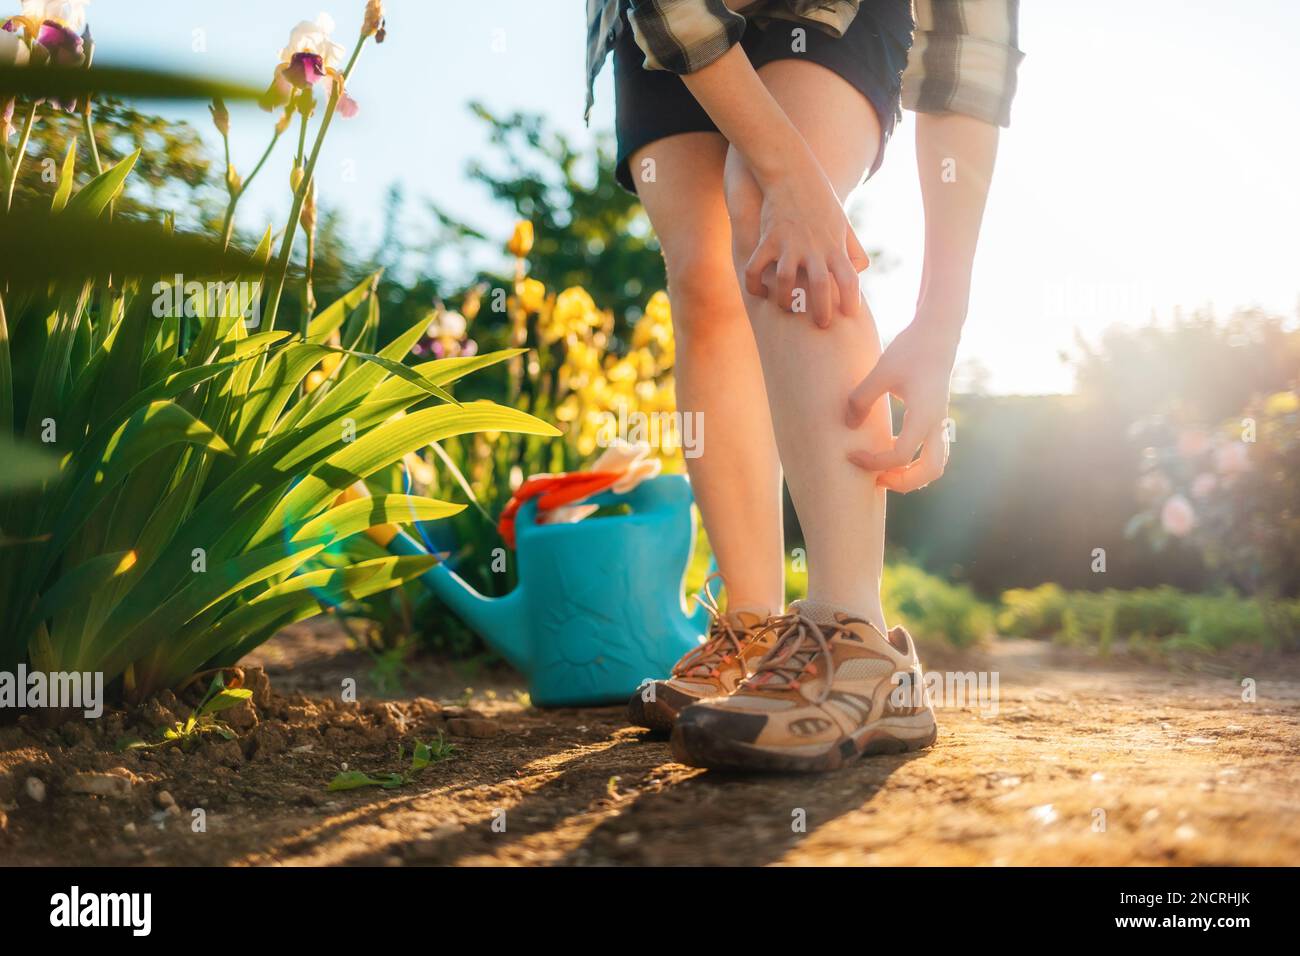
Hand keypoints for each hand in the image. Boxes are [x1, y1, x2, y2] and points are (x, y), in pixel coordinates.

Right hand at [743, 158, 869, 327]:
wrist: (792, 172)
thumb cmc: (820, 200)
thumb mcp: (843, 222)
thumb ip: (853, 248)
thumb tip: (859, 271)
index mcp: (835, 246)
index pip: (850, 278)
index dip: (852, 300)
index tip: (850, 314)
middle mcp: (814, 247)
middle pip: (820, 287)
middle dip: (821, 311)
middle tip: (822, 325)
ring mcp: (789, 244)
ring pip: (786, 282)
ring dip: (785, 301)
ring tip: (787, 308)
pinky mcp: (767, 239)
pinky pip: (756, 269)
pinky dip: (754, 285)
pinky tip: (759, 292)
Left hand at [844, 306, 961, 491]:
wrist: (938, 332)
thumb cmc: (910, 349)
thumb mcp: (881, 371)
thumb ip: (862, 399)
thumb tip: (848, 425)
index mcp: (924, 415)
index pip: (900, 455)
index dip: (874, 462)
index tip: (851, 454)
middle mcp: (937, 423)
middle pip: (930, 471)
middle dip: (903, 482)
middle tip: (876, 478)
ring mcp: (940, 421)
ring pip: (936, 464)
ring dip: (912, 475)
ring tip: (884, 471)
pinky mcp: (938, 417)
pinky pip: (934, 451)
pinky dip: (916, 461)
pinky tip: (891, 450)